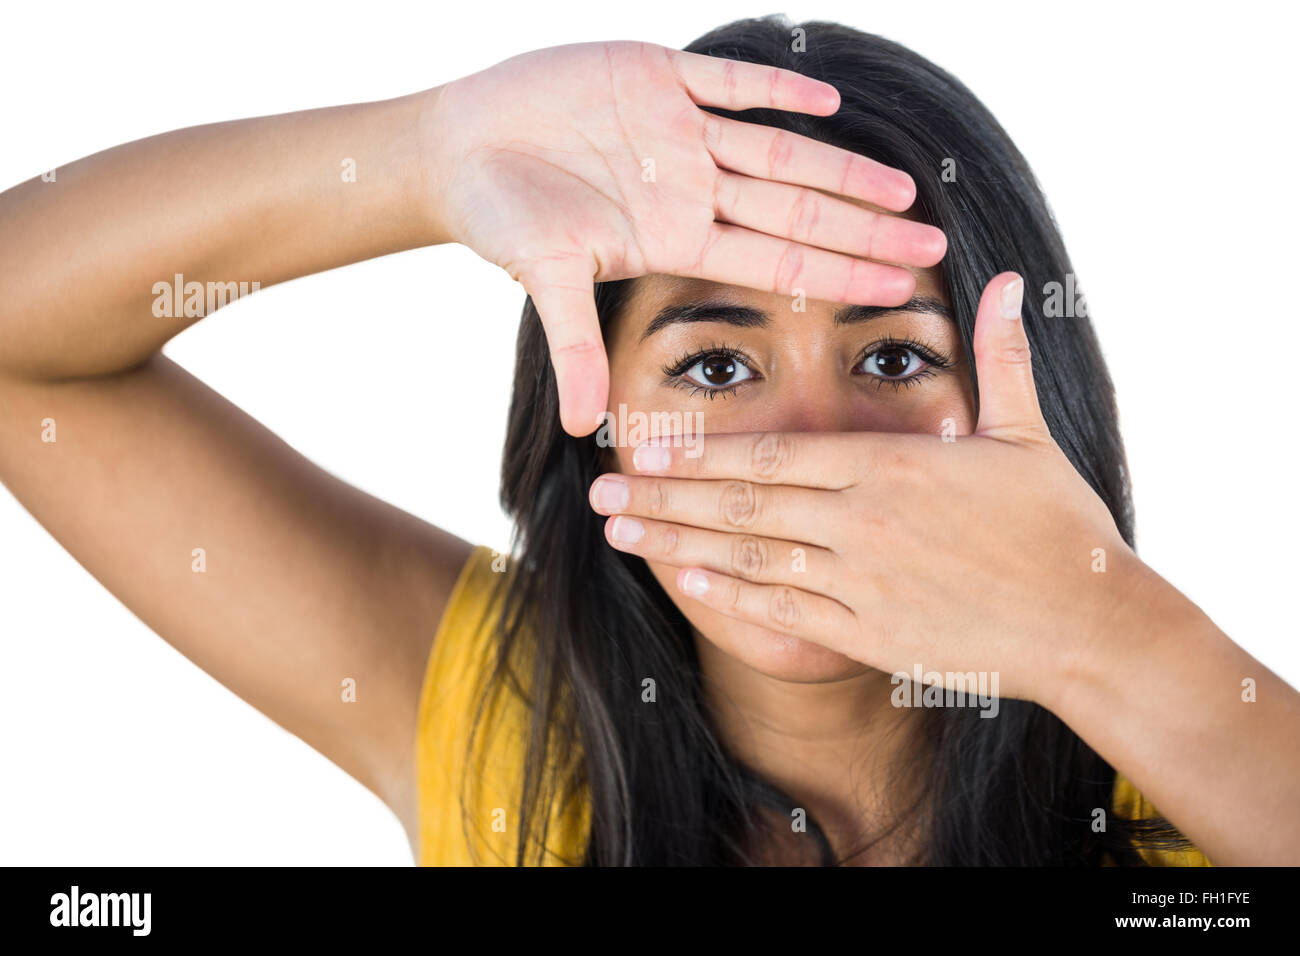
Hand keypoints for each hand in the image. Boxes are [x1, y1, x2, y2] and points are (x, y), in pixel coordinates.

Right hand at [422, 40, 946, 435]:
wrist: (462, 148)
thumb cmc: (501, 216)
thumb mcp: (543, 280)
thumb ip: (574, 347)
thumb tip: (583, 429)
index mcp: (675, 240)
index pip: (776, 264)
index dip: (837, 276)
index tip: (896, 291)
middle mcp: (692, 190)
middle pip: (795, 213)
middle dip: (862, 232)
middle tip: (932, 246)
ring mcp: (681, 134)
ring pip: (780, 152)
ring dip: (840, 170)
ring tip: (903, 190)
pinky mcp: (658, 76)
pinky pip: (728, 82)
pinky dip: (774, 87)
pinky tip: (830, 101)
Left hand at [587, 272, 1150, 703]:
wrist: (1090, 624)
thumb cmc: (1059, 527)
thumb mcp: (1027, 431)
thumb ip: (998, 355)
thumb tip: (1004, 278)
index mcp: (888, 464)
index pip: (773, 451)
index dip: (701, 451)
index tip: (647, 447)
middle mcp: (860, 520)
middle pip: (740, 503)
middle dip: (663, 496)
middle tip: (597, 492)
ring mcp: (860, 581)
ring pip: (747, 557)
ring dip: (677, 545)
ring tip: (619, 535)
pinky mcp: (869, 634)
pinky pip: (785, 613)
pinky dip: (732, 597)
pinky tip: (687, 582)